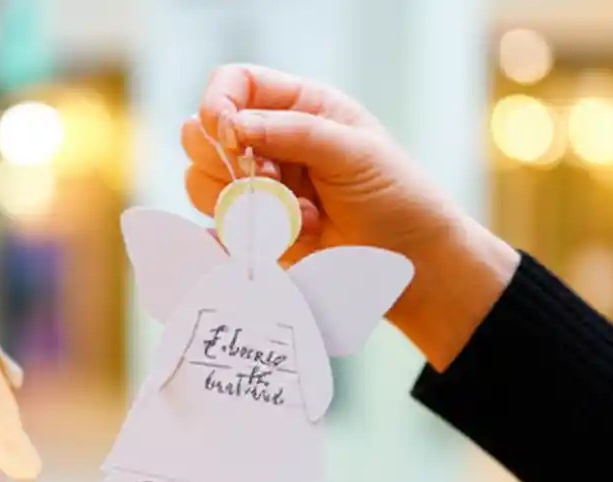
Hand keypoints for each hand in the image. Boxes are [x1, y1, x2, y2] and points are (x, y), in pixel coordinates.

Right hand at [186, 64, 519, 368]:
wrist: (411, 265)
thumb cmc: (396, 197)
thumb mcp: (355, 151)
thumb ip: (295, 132)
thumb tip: (235, 126)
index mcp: (296, 107)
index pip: (233, 85)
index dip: (218, 105)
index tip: (232, 136)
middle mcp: (269, 144)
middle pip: (201, 136)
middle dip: (228, 162)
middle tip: (275, 181)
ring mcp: (259, 190)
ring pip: (202, 185)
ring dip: (248, 205)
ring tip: (304, 218)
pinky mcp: (256, 233)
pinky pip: (217, 231)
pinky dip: (244, 238)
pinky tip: (287, 241)